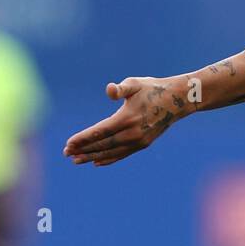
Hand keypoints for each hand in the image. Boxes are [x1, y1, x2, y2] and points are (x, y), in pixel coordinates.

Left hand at [63, 76, 186, 165]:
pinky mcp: (143, 144)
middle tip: (66, 153)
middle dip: (83, 149)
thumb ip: (121, 88)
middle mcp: (132, 133)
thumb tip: (109, 90)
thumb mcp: (135, 83)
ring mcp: (138, 141)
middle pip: (102, 144)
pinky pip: (122, 154)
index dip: (83, 138)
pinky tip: (97, 162)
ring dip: (92, 156)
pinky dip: (108, 159)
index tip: (68, 143)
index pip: (100, 131)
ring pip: (111, 152)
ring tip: (76, 160)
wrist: (178, 100)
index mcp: (127, 118)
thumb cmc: (152, 88)